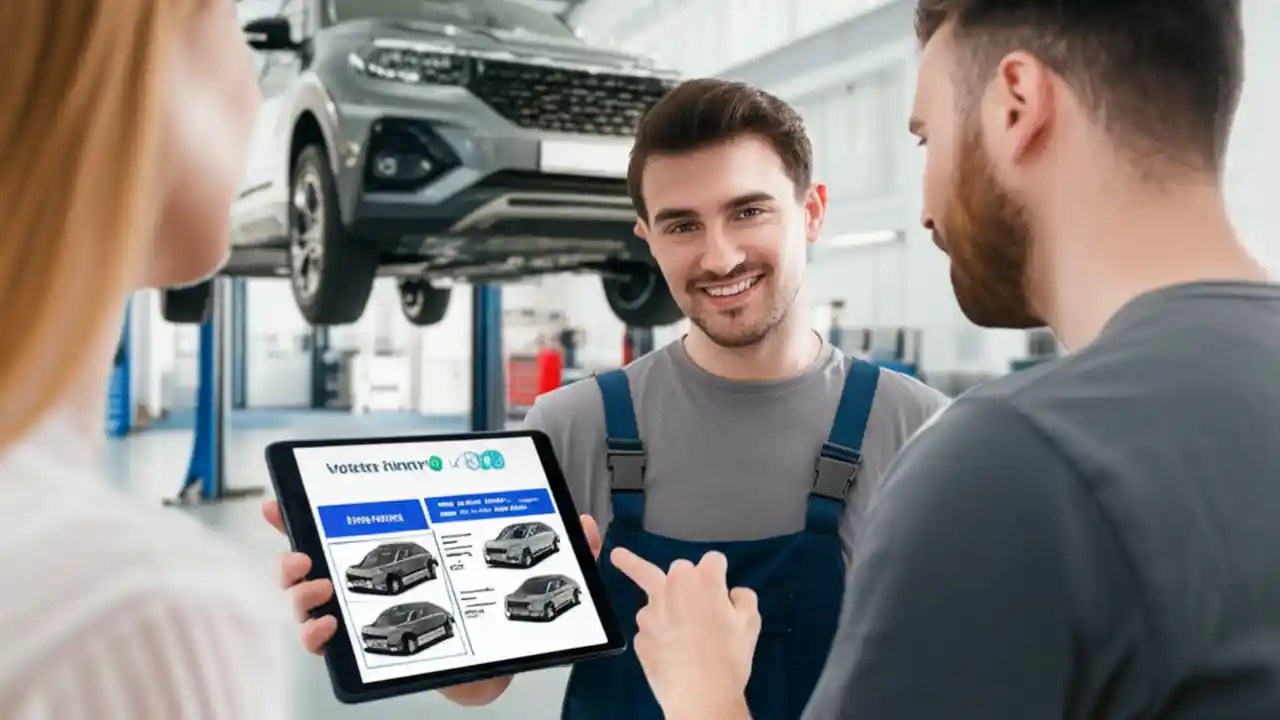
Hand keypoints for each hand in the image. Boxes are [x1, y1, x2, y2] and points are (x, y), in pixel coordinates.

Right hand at [261, 500, 602, 705]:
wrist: (502, 664)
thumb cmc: (503, 609)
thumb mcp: (532, 573)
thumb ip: (563, 547)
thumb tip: (586, 522)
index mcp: (400, 553)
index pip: (345, 524)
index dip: (306, 511)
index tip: (281, 498)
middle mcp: (373, 584)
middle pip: (313, 560)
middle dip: (291, 549)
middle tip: (299, 549)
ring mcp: (367, 619)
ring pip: (311, 601)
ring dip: (300, 593)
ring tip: (316, 586)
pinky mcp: (370, 653)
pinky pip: (329, 648)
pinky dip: (317, 636)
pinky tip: (329, 628)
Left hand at [611, 548, 757, 719]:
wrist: (699, 694)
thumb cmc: (730, 656)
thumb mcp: (751, 623)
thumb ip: (743, 598)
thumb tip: (732, 594)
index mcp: (704, 580)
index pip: (713, 559)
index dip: (720, 569)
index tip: (721, 576)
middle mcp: (673, 586)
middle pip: (680, 568)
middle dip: (689, 578)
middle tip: (697, 598)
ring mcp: (651, 610)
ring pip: (654, 592)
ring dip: (664, 599)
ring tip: (671, 617)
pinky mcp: (639, 633)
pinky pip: (650, 625)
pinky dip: (657, 631)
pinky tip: (667, 650)